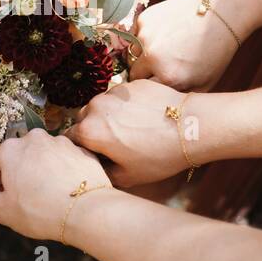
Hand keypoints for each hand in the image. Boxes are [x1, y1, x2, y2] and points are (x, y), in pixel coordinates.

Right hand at [0, 129, 110, 240]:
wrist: (86, 211)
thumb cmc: (41, 211)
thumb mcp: (3, 211)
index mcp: (10, 149)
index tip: (0, 195)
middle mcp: (35, 138)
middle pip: (19, 156)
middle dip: (18, 174)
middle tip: (23, 198)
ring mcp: (61, 142)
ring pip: (43, 156)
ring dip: (40, 171)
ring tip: (47, 196)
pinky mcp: (82, 150)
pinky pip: (64, 160)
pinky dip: (62, 172)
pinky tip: (64, 191)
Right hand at [69, 80, 190, 186]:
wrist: (190, 128)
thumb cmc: (159, 156)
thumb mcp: (127, 176)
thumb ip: (101, 171)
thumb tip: (92, 167)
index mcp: (89, 131)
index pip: (71, 139)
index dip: (82, 149)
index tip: (96, 156)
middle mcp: (96, 107)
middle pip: (84, 119)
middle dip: (94, 131)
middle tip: (115, 145)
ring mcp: (115, 92)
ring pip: (102, 106)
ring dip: (109, 117)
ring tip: (132, 131)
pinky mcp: (133, 83)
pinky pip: (122, 96)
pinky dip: (127, 106)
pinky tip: (144, 118)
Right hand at [130, 0, 237, 90]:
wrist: (221, 13)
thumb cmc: (216, 51)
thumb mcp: (205, 83)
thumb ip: (180, 97)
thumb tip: (160, 104)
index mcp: (169, 77)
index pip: (146, 92)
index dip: (152, 89)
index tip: (158, 85)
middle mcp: (153, 57)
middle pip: (134, 74)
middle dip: (143, 74)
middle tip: (158, 68)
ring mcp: (146, 36)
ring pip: (132, 54)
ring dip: (141, 55)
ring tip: (161, 50)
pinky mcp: (144, 19)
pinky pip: (135, 35)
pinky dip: (144, 38)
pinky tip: (163, 35)